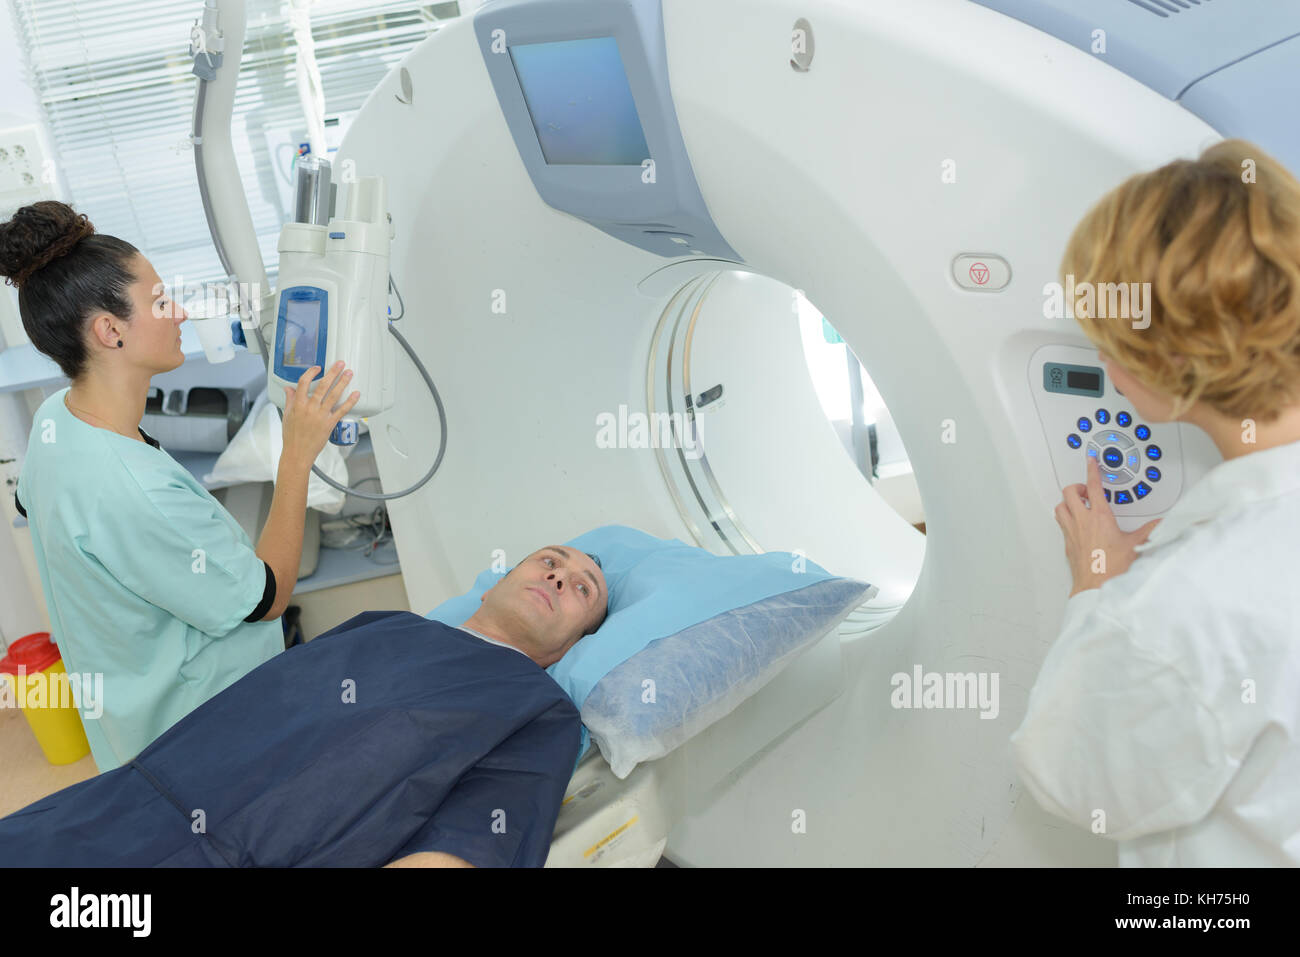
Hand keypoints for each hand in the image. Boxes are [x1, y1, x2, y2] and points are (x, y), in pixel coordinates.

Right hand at [280, 361, 360, 467]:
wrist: (297, 452)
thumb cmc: (291, 436)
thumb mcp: (287, 415)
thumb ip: (290, 400)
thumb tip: (289, 388)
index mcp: (298, 405)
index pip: (303, 383)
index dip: (311, 373)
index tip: (318, 367)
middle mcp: (310, 408)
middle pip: (322, 386)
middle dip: (333, 373)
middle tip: (340, 364)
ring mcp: (320, 415)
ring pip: (333, 395)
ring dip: (342, 383)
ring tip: (349, 374)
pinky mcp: (329, 424)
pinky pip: (341, 410)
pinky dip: (350, 402)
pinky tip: (356, 394)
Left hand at [1054, 456, 1160, 596]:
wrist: (1095, 587)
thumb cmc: (1112, 569)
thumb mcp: (1137, 545)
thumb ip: (1151, 531)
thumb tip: (1162, 523)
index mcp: (1099, 517)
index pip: (1092, 486)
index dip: (1091, 471)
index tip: (1090, 461)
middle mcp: (1081, 522)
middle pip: (1069, 493)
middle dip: (1077, 486)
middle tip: (1086, 489)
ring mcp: (1071, 532)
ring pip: (1060, 507)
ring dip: (1068, 502)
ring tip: (1079, 503)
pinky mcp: (1067, 544)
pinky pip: (1061, 524)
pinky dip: (1066, 518)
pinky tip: (1076, 524)